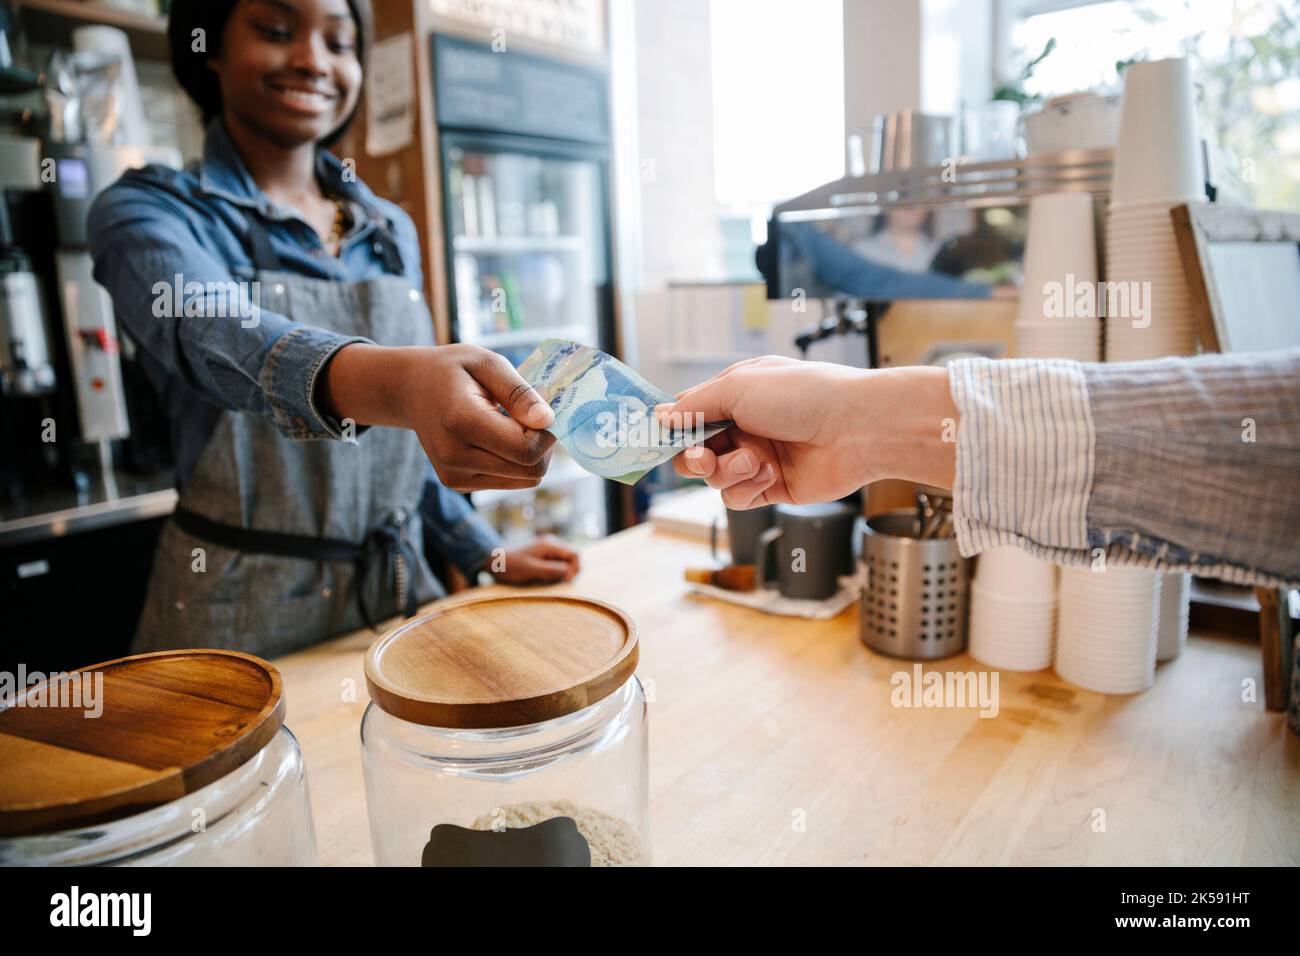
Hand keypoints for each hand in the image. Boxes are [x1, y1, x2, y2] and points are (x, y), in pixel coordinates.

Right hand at [322, 343, 556, 491]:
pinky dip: (514, 461)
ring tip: (513, 425)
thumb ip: (518, 392)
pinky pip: (508, 482)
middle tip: (534, 418)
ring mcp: (454, 476)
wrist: (409, 389)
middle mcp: (455, 457)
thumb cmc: (452, 370)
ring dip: (531, 455)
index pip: (526, 450)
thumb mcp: (487, 364)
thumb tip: (547, 420)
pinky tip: (499, 437)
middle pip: (530, 472)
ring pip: (523, 481)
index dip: (548, 434)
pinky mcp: (458, 484)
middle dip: (544, 446)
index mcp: (462, 422)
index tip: (545, 411)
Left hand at [490, 537, 579, 584]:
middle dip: (567, 572)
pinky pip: (554, 563)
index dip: (575, 569)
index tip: (565, 581)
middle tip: (555, 582)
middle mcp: (551, 543)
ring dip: (559, 572)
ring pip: (563, 561)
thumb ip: (552, 570)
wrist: (493, 558)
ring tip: (545, 579)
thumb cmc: (511, 564)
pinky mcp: (541, 554)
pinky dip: (552, 571)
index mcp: (550, 545)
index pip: (575, 554)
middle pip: (571, 557)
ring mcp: (546, 548)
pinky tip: (541, 576)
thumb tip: (569, 572)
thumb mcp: (532, 569)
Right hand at [656, 357, 956, 508]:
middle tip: (705, 457)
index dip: (673, 430)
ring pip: (715, 479)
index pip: (688, 416)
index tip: (660, 440)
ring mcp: (757, 459)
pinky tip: (770, 475)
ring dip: (729, 471)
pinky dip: (748, 489)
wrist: (858, 429)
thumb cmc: (805, 395)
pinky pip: (738, 499)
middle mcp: (744, 427)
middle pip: (693, 454)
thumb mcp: (739, 386)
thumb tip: (659, 416)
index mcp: (735, 396)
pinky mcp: (772, 488)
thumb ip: (695, 405)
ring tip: (756, 461)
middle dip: (694, 458)